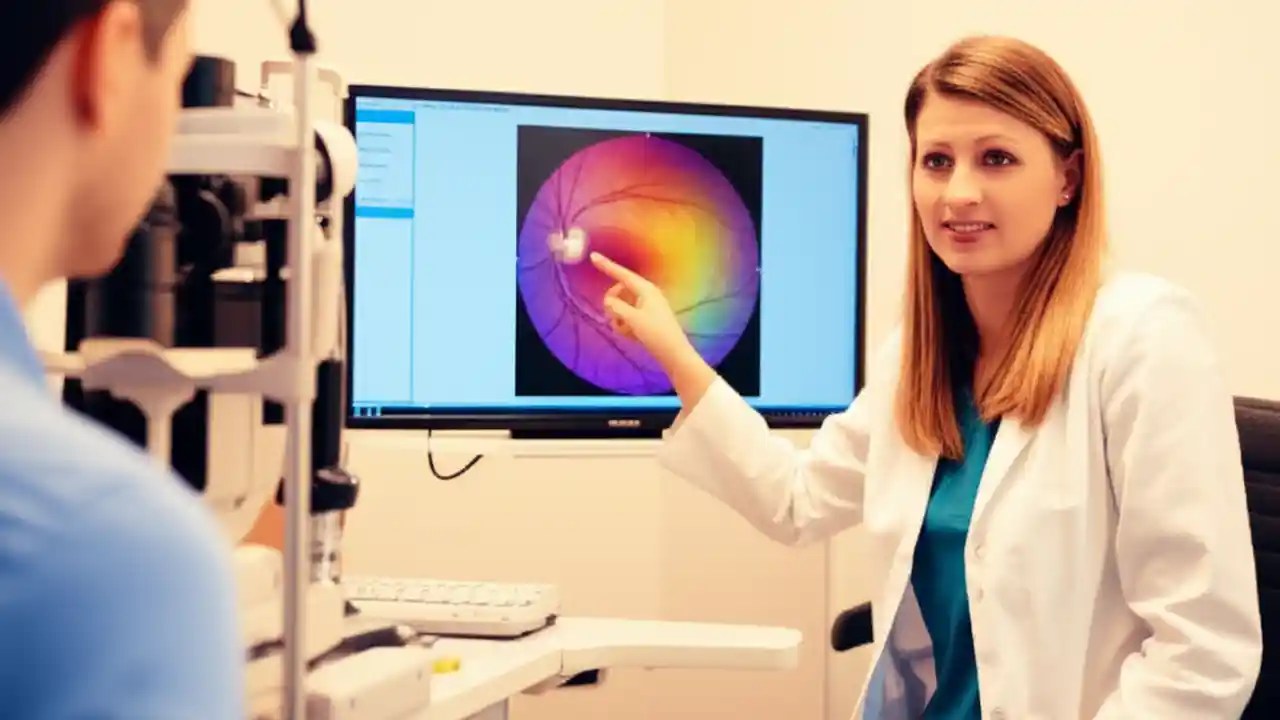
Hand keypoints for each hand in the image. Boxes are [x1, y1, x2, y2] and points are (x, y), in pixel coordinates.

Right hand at [591, 251, 717, 407]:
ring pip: (622, 306)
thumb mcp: (632, 319)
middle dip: (613, 305)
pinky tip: (631, 336)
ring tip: (626, 332)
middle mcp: (647, 294)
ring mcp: (647, 306)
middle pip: (619, 292)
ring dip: (619, 318)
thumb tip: (608, 301)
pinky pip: (629, 316)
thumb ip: (616, 307)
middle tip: (614, 319)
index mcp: (645, 289)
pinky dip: (626, 325)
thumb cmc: (655, 334)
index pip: (622, 274)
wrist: (674, 354)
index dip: (607, 266)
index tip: (593, 256)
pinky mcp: (647, 318)